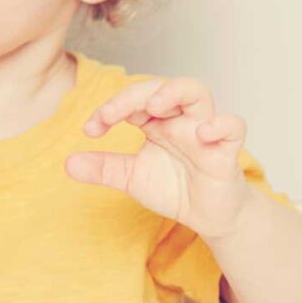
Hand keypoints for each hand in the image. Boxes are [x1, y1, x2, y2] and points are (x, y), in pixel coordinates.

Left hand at [65, 77, 253, 238]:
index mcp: (157, 122)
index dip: (110, 108)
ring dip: (174, 92)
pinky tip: (202, 134)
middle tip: (110, 114)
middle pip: (162, 86)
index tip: (89, 130)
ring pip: (197, 92)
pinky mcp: (227, 151)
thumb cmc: (174, 187)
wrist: (208, 216)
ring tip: (154, 107)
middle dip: (135, 94)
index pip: (133, 100)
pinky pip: (234, 126)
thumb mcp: (132, 178)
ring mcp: (205, 132)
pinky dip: (221, 124)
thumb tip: (67, 163)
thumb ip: (103, 168)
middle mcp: (180, 120)